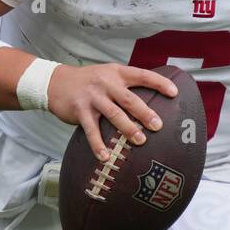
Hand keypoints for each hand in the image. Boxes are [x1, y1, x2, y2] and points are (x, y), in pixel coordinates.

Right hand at [47, 64, 177, 159]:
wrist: (55, 82)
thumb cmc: (87, 81)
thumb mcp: (107, 74)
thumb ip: (125, 84)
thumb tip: (150, 100)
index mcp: (117, 73)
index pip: (142, 75)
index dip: (159, 83)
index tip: (174, 93)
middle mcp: (106, 83)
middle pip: (129, 99)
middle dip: (145, 113)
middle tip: (158, 126)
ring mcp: (93, 97)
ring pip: (114, 114)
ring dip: (128, 129)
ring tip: (140, 141)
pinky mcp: (80, 110)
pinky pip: (92, 130)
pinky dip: (99, 144)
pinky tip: (106, 156)